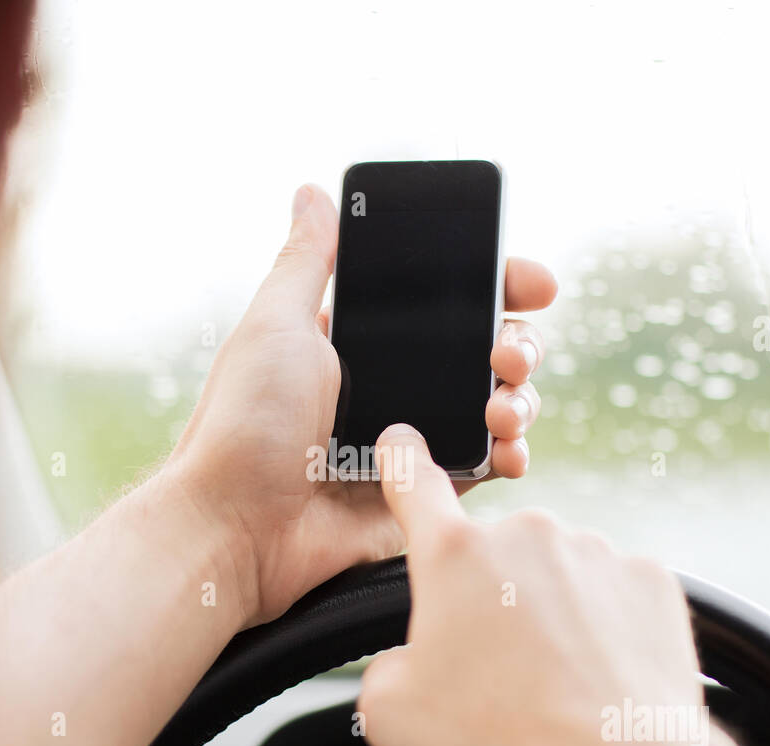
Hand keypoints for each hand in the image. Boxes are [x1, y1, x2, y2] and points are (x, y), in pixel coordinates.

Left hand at [166, 184, 556, 625]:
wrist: (237, 529)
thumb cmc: (244, 424)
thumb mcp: (274, 324)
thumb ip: (306, 261)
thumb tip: (313, 192)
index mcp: (356, 342)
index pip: (443, 301)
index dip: (495, 286)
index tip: (531, 282)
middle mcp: (389, 386)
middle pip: (482, 350)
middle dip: (517, 343)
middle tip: (509, 353)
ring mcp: (410, 440)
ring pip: (495, 406)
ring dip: (520, 398)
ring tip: (504, 406)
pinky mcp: (423, 492)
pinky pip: (485, 466)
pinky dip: (510, 454)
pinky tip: (509, 449)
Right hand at [356, 426, 703, 745]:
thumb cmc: (499, 739)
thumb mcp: (391, 715)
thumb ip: (385, 668)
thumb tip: (408, 664)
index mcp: (454, 556)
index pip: (414, 485)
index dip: (402, 462)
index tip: (402, 444)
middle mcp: (526, 536)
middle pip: (494, 557)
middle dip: (490, 601)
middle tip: (496, 672)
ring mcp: (594, 552)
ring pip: (558, 577)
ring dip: (550, 616)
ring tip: (553, 685)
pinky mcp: (650, 580)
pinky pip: (614, 595)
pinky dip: (604, 628)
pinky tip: (598, 677)